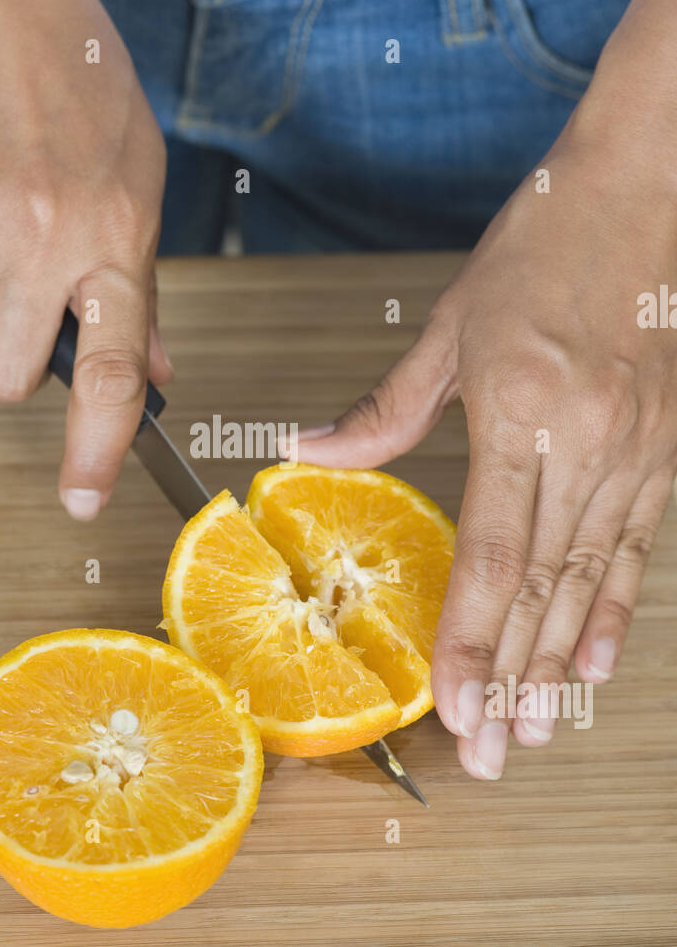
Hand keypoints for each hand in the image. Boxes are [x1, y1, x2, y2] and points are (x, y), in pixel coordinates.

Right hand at [0, 0, 168, 519]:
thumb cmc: (77, 71)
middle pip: (6, 376)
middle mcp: (39, 242)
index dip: (96, 449)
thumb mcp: (138, 176)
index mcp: (111, 237)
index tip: (84, 499)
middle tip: (22, 294)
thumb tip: (153, 368)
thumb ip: (139, 281)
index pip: (110, 372)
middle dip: (11, 354)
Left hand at [297, 123, 676, 778]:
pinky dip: (617, 612)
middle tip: (492, 755)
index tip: (453, 706)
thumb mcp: (453, 324)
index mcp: (518, 412)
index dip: (470, 639)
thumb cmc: (543, 244)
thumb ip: (384, 410)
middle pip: (541, 587)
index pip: (490, 553)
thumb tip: (305, 454)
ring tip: (536, 731)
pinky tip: (597, 664)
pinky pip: (639, 549)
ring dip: (559, 665)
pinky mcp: (664, 449)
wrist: (645, 191)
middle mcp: (583, 443)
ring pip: (589, 581)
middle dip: (511, 679)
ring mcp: (634, 451)